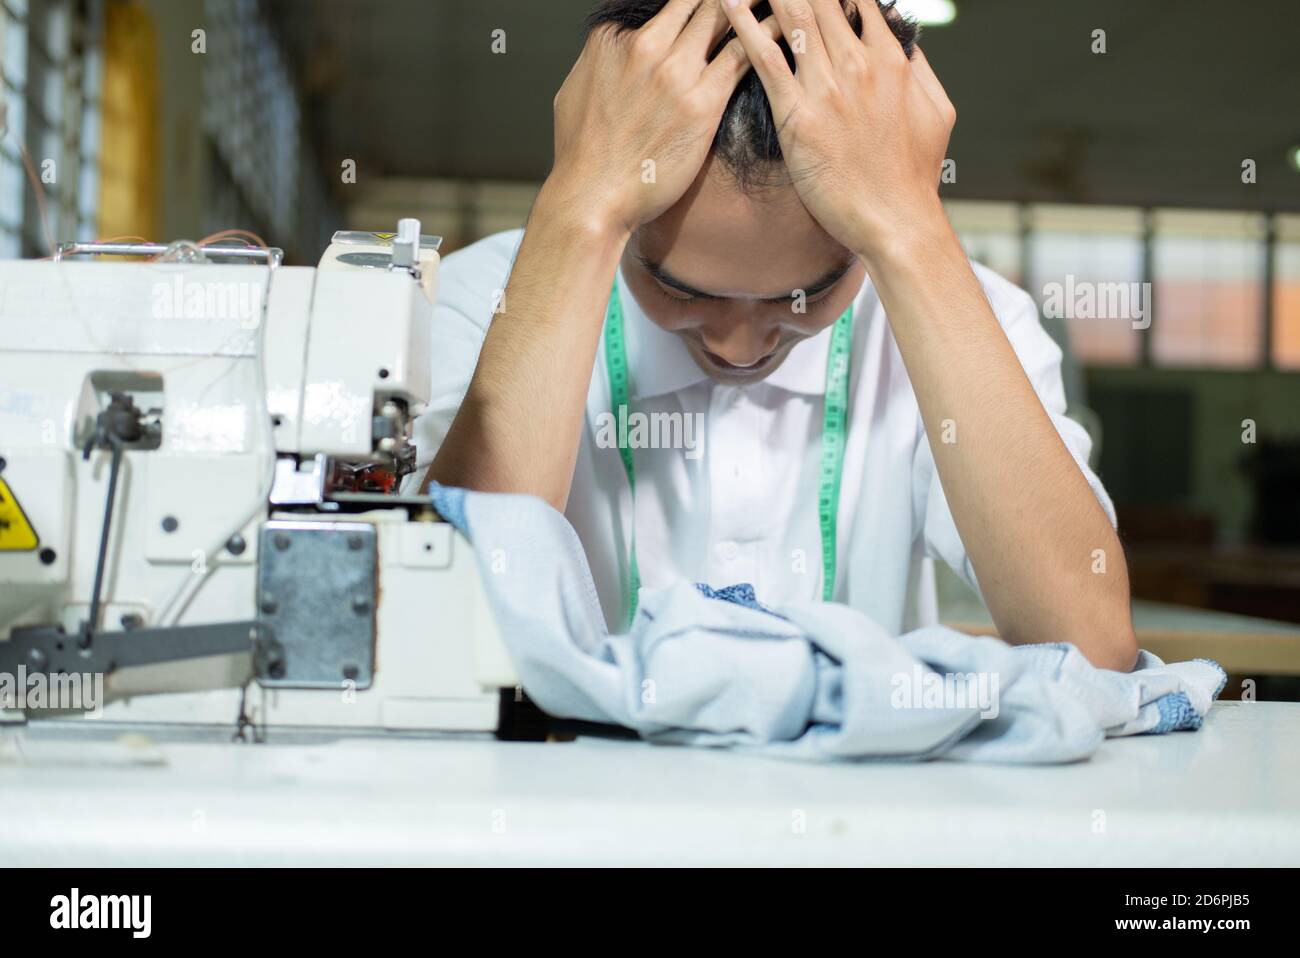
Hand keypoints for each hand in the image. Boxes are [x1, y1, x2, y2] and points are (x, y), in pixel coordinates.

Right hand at [548, 0, 779, 234]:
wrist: (591, 197)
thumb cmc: (581, 154)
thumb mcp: (576, 89)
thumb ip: (603, 59)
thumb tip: (613, 48)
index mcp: (611, 38)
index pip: (665, 3)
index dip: (689, 2)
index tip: (709, 4)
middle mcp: (645, 45)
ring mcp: (675, 71)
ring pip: (724, 14)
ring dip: (753, 4)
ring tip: (781, 0)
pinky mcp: (702, 102)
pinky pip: (743, 55)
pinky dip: (767, 36)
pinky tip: (785, 25)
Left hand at [721, 0, 955, 260]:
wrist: (898, 220)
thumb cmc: (915, 176)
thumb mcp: (937, 111)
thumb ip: (919, 70)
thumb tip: (906, 46)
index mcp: (891, 59)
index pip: (858, 1)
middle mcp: (858, 63)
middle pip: (820, 0)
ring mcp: (827, 87)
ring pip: (791, 17)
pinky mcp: (798, 115)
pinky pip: (765, 59)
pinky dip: (745, 26)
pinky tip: (728, 4)